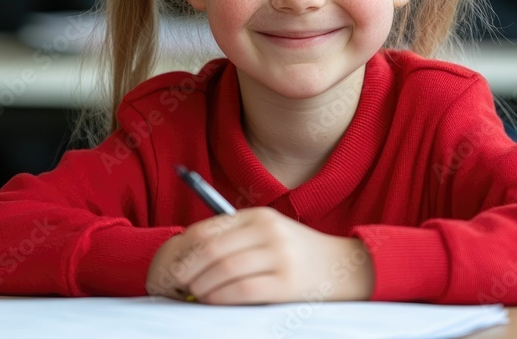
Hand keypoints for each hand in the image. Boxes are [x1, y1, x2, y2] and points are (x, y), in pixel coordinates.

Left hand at [145, 207, 373, 304]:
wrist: (342, 267)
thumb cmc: (297, 253)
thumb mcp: (269, 233)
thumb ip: (236, 236)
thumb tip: (190, 253)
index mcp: (260, 216)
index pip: (209, 228)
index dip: (185, 248)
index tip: (174, 263)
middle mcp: (269, 231)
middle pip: (212, 250)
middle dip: (188, 269)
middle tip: (178, 283)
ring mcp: (279, 256)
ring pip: (224, 270)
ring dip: (202, 286)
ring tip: (196, 294)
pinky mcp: (286, 282)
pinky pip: (242, 290)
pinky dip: (221, 297)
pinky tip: (214, 301)